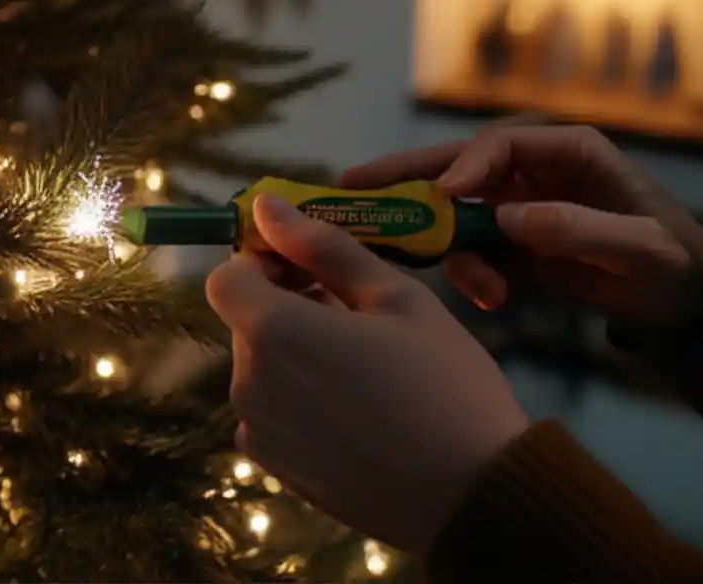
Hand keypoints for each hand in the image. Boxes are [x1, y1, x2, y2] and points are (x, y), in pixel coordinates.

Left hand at [206, 194, 528, 551]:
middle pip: (246, 322)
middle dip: (288, 306)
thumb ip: (323, 246)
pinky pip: (271, 414)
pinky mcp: (276, 469)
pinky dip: (300, 401)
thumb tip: (267, 206)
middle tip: (358, 314)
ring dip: (297, 354)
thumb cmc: (444, 384)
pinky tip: (358, 411)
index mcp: (273, 330)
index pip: (226, 277)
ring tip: (368, 366)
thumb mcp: (395, 297)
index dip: (262, 264)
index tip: (311, 269)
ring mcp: (259, 430)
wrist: (475, 496)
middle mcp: (249, 382)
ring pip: (262, 368)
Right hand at [340, 125, 702, 324]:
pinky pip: (466, 257)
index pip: (496, 147)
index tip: (441, 197)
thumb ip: (580, 229)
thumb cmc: (673, 262)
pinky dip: (467, 278)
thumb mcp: (640, 247)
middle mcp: (526, 174)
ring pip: (450, 216)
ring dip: (446, 250)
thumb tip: (510, 218)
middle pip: (452, 168)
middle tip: (350, 188)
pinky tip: (490, 299)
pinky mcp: (506, 251)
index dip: (462, 167)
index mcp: (561, 151)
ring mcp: (511, 211)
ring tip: (481, 288)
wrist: (683, 303)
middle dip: (403, 180)